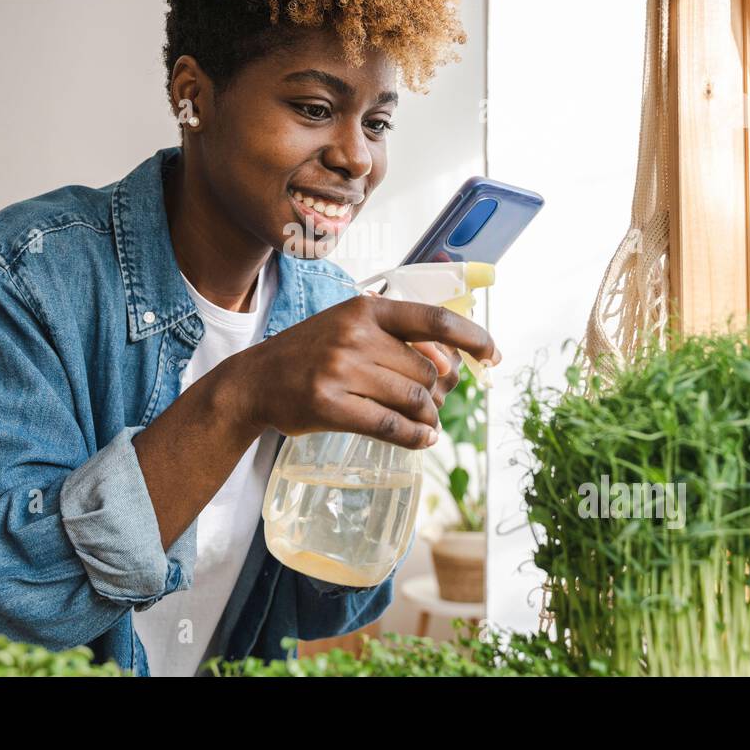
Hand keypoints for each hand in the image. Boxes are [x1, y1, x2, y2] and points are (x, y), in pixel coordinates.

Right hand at [231, 294, 498, 449]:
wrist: (255, 381)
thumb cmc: (312, 353)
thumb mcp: (350, 326)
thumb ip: (396, 337)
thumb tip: (452, 364)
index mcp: (366, 309)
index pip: (435, 319)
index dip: (473, 337)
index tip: (494, 356)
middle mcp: (355, 335)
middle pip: (426, 371)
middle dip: (438, 392)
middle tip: (433, 404)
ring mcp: (340, 370)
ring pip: (412, 399)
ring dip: (427, 417)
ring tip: (425, 423)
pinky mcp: (329, 405)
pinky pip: (391, 426)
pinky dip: (415, 437)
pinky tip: (423, 440)